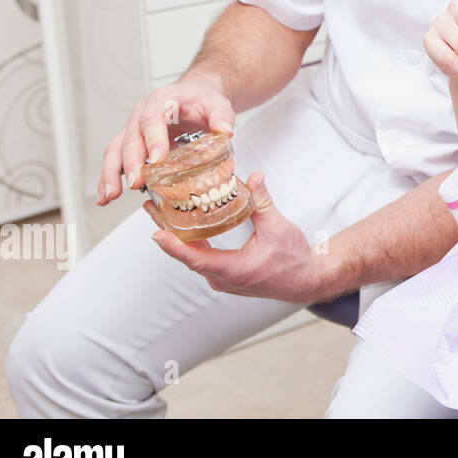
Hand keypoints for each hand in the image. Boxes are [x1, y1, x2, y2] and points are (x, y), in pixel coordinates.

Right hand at [98, 77, 234, 207]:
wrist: (192, 97)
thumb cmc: (201, 101)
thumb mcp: (217, 102)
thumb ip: (223, 115)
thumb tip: (226, 131)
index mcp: (161, 100)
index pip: (152, 118)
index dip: (153, 139)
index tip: (157, 159)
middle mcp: (141, 113)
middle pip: (131, 137)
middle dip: (132, 162)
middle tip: (137, 182)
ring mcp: (132, 129)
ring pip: (115, 149)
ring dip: (111, 173)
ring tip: (111, 195)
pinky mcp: (130, 144)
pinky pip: (114, 160)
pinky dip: (107, 179)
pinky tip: (105, 197)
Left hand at [148, 172, 327, 302]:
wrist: (305, 278)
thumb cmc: (293, 260)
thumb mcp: (278, 228)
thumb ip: (262, 203)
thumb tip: (254, 178)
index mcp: (233, 270)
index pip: (195, 259)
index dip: (173, 246)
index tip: (156, 233)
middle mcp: (222, 278)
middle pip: (187, 255)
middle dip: (167, 232)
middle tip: (152, 208)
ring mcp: (222, 278)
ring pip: (192, 257)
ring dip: (177, 236)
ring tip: (162, 213)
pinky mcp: (225, 274)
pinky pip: (201, 259)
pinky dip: (190, 242)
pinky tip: (185, 227)